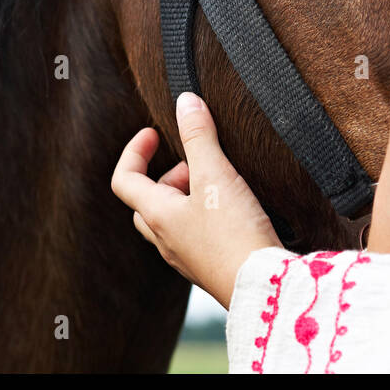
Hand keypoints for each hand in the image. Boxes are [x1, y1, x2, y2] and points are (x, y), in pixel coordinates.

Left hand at [112, 91, 283, 309]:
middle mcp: (166, 240)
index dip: (134, 151)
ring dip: (188, 194)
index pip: (124, 180)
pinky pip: (195, 234)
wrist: (264, 289)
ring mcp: (187, 257)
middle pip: (146, 202)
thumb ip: (199, 136)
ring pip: (172, 219)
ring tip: (220, 181)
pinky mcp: (211, 266)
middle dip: (166, 176)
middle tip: (195, 162)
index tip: (154, 133)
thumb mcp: (216, 175)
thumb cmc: (235, 234)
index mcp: (157, 216)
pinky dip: (205, 213)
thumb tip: (185, 101)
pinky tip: (235, 208)